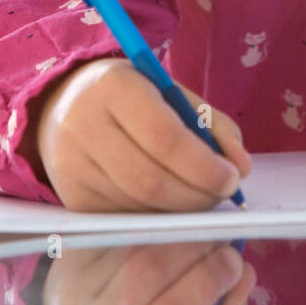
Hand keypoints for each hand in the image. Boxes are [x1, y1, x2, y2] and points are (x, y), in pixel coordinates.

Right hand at [33, 57, 251, 210]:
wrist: (64, 104)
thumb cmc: (134, 97)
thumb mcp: (172, 94)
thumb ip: (211, 126)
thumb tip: (241, 167)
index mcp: (114, 88)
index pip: (163, 136)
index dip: (202, 165)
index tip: (232, 178)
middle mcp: (83, 125)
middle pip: (149, 179)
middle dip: (196, 195)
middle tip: (223, 196)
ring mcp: (71, 164)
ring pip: (137, 204)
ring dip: (179, 210)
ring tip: (201, 198)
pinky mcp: (70, 196)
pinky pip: (123, 216)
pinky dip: (155, 217)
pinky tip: (170, 205)